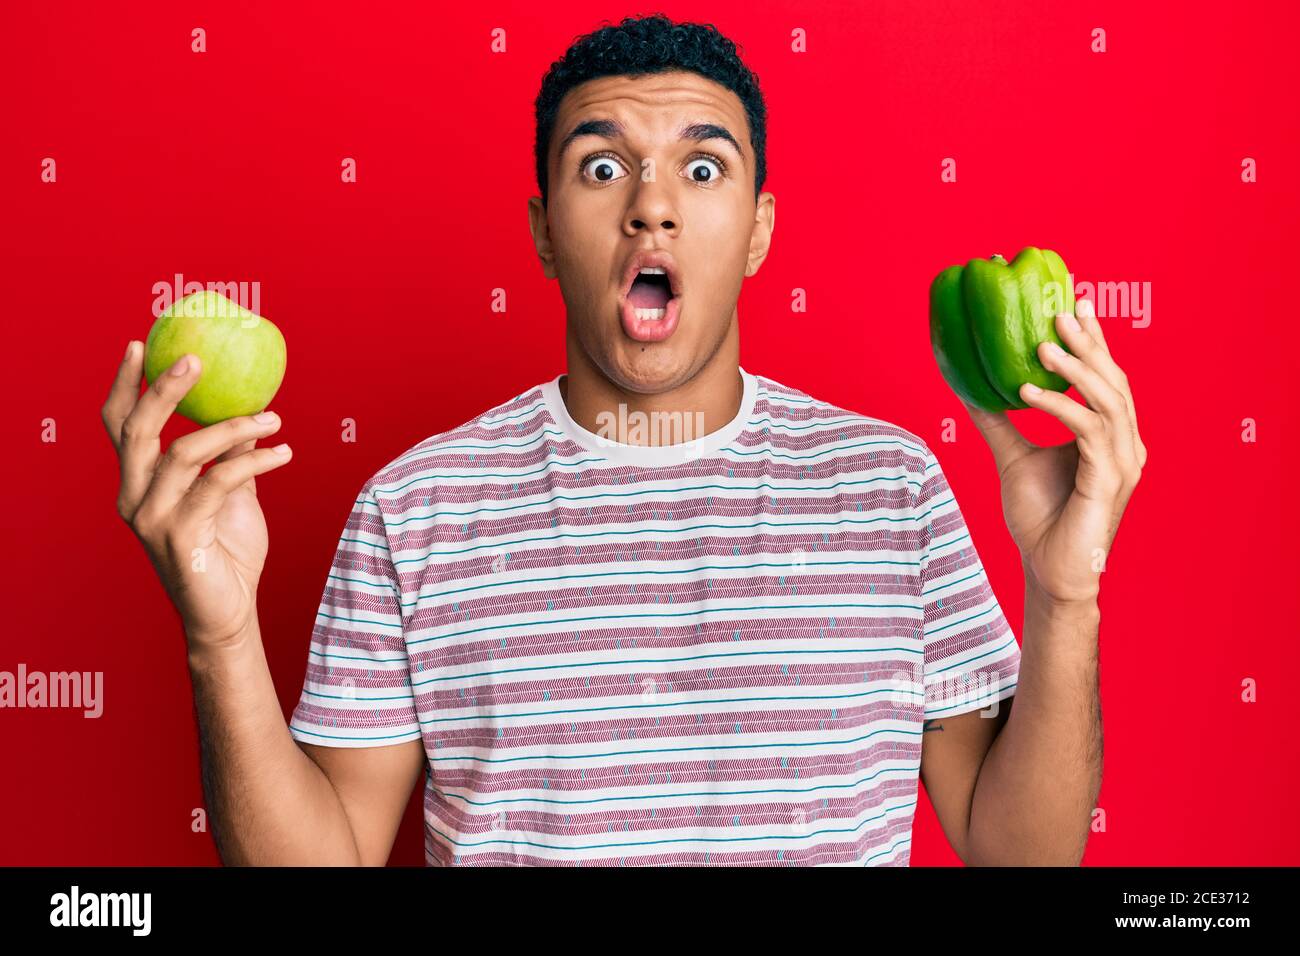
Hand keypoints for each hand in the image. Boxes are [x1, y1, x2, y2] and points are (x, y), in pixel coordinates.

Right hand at [101, 342, 293, 648]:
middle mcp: (135, 498)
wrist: (229, 613)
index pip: (120, 425)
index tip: (142, 345)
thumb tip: (248, 412)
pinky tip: (284, 452)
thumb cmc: (227, 552)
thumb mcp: (231, 495)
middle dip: (164, 390)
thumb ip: (229, 456)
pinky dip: (254, 462)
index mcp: (139, 483)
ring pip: (183, 453)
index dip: (126, 384)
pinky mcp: (180, 537)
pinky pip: (218, 483)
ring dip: (234, 428)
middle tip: (197, 359)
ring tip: (274, 417)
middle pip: (137, 431)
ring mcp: (152, 519)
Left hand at [962, 298, 1146, 607]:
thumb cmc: (1039, 519)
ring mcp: (1123, 462)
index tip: (1074, 303)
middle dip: (1088, 343)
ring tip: (1041, 344)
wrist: (1049, 571)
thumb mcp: (1012, 459)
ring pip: (1107, 400)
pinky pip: (1088, 431)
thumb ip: (998, 423)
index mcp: (1109, 437)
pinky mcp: (1110, 480)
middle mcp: (1125, 445)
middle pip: (1113, 381)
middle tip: (1060, 311)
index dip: (1094, 341)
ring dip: (1074, 369)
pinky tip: (1028, 393)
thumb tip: (970, 387)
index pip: (1105, 378)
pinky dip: (1059, 407)